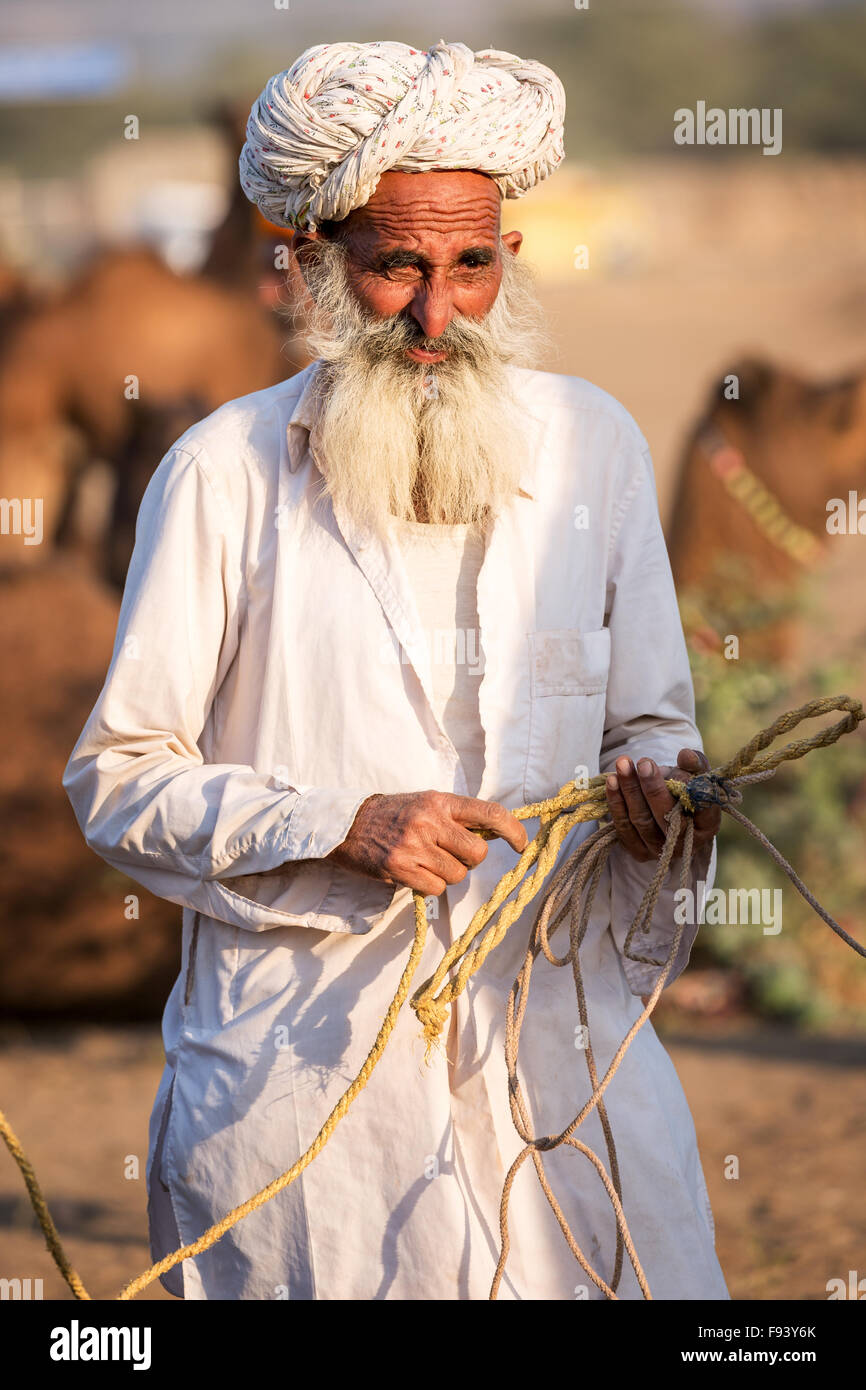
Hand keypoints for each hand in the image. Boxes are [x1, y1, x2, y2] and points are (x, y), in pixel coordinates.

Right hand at [326, 790, 528, 895]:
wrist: (348, 824)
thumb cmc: (393, 815)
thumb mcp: (426, 803)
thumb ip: (457, 817)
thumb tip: (496, 834)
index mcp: (440, 801)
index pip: (489, 812)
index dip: (513, 829)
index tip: (521, 843)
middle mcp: (430, 821)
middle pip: (477, 853)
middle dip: (470, 860)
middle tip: (452, 855)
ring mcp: (415, 846)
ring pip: (457, 875)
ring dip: (447, 874)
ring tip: (426, 862)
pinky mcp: (401, 868)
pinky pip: (436, 888)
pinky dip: (430, 886)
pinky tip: (414, 873)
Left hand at [604, 747, 719, 862]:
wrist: (669, 811)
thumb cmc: (685, 791)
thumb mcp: (695, 775)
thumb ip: (695, 764)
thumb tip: (686, 755)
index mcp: (707, 827)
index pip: (700, 809)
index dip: (685, 788)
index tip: (676, 767)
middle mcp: (685, 844)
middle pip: (666, 816)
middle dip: (652, 788)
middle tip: (644, 763)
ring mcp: (660, 850)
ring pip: (642, 821)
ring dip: (630, 791)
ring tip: (623, 765)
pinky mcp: (639, 852)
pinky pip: (624, 828)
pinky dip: (616, 803)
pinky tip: (612, 781)